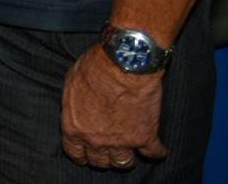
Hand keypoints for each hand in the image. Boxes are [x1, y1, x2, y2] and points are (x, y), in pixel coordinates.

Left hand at [60, 45, 166, 170]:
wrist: (123, 64)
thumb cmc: (94, 68)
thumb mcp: (71, 84)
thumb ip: (74, 104)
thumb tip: (77, 110)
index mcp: (75, 127)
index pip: (75, 153)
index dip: (81, 155)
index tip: (85, 155)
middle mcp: (96, 139)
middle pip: (99, 161)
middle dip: (102, 158)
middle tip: (107, 152)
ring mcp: (122, 140)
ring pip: (123, 163)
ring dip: (125, 159)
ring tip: (127, 152)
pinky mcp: (145, 136)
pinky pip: (153, 153)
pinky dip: (156, 152)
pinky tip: (155, 149)